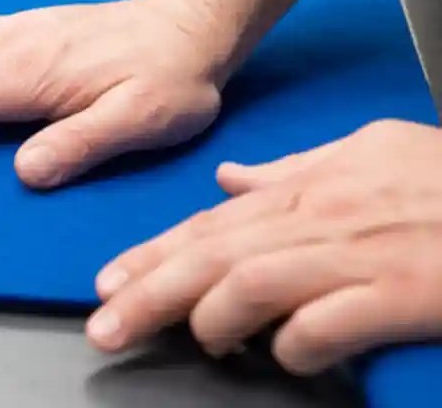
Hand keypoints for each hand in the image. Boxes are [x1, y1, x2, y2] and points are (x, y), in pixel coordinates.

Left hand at [88, 119, 441, 374]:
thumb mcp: (370, 152)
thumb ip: (294, 170)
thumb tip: (229, 182)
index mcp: (312, 186)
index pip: (210, 224)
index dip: (152, 255)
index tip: (107, 282)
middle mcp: (324, 216)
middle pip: (214, 255)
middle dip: (151, 291)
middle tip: (107, 326)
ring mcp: (362, 254)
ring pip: (253, 284)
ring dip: (213, 318)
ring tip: (195, 341)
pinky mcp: (402, 293)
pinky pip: (328, 323)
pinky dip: (297, 344)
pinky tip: (286, 357)